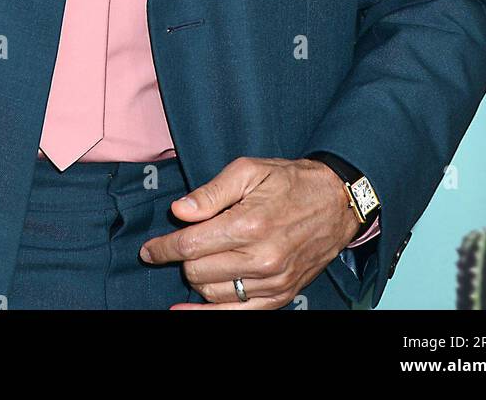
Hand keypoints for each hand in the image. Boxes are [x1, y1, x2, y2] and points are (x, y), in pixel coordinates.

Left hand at [140, 156, 358, 309]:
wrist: (336, 203)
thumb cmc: (290, 181)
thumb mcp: (249, 171)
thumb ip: (210, 193)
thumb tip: (178, 212)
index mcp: (249, 223)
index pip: (190, 245)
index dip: (163, 248)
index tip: (148, 250)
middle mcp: (260, 258)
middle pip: (197, 272)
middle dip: (183, 258)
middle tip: (186, 243)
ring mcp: (272, 281)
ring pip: (213, 293)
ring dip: (198, 279)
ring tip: (203, 259)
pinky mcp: (281, 295)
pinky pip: (237, 314)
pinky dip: (210, 314)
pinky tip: (188, 311)